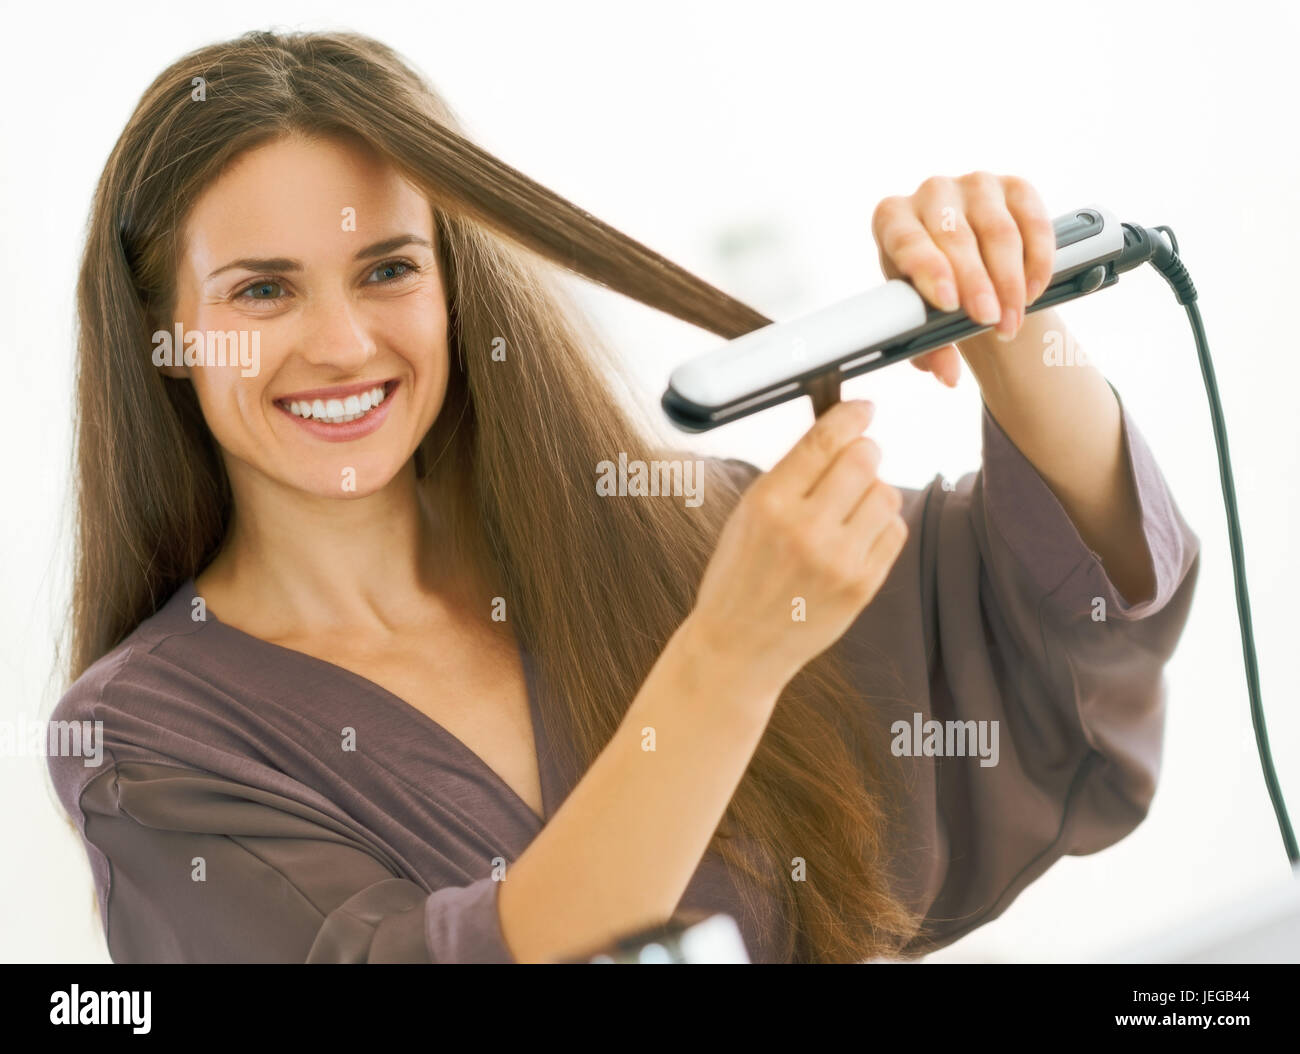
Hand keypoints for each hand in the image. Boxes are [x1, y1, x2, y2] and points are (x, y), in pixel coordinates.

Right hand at [688, 400, 906, 692]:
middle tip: (853, 463)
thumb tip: (840, 434)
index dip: (850, 415)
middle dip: (862, 453)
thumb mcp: (747, 516)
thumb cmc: (739, 576)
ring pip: (886, 493)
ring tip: (848, 511)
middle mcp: (805, 528)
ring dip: (873, 492)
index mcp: (768, 503)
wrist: (738, 647)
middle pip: (865, 458)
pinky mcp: (863, 585)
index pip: (823, 439)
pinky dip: (881, 526)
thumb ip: (790, 476)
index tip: (863, 408)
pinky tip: (855, 538)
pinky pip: (894, 531)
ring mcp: (838, 560)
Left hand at [869, 172, 1055, 388]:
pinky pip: (1034, 222)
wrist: (969, 267)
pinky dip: (1038, 261)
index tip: (948, 303)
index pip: (907, 240)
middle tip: (989, 322)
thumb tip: (947, 375)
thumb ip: (928, 348)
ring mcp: (976, 185)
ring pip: (999, 232)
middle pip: (956, 238)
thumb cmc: (934, 290)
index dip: (929, 270)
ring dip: (1009, 282)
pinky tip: (1032, 292)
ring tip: (1011, 321)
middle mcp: (931, 192)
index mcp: (892, 218)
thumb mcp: (922, 318)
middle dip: (977, 285)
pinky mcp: (1016, 188)